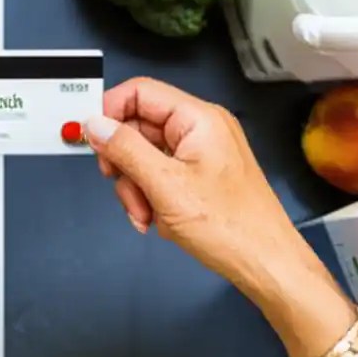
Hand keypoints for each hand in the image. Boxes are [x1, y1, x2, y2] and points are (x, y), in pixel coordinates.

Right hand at [85, 78, 304, 291]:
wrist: (266, 264)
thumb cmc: (233, 227)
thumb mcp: (165, 186)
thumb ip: (125, 150)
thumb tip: (96, 124)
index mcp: (198, 119)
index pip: (140, 92)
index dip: (110, 111)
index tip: (91, 138)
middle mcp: (201, 129)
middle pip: (138, 128)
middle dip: (124, 163)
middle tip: (119, 184)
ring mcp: (201, 153)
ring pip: (144, 156)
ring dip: (135, 187)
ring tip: (146, 214)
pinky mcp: (200, 176)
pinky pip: (159, 175)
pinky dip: (150, 197)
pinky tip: (157, 218)